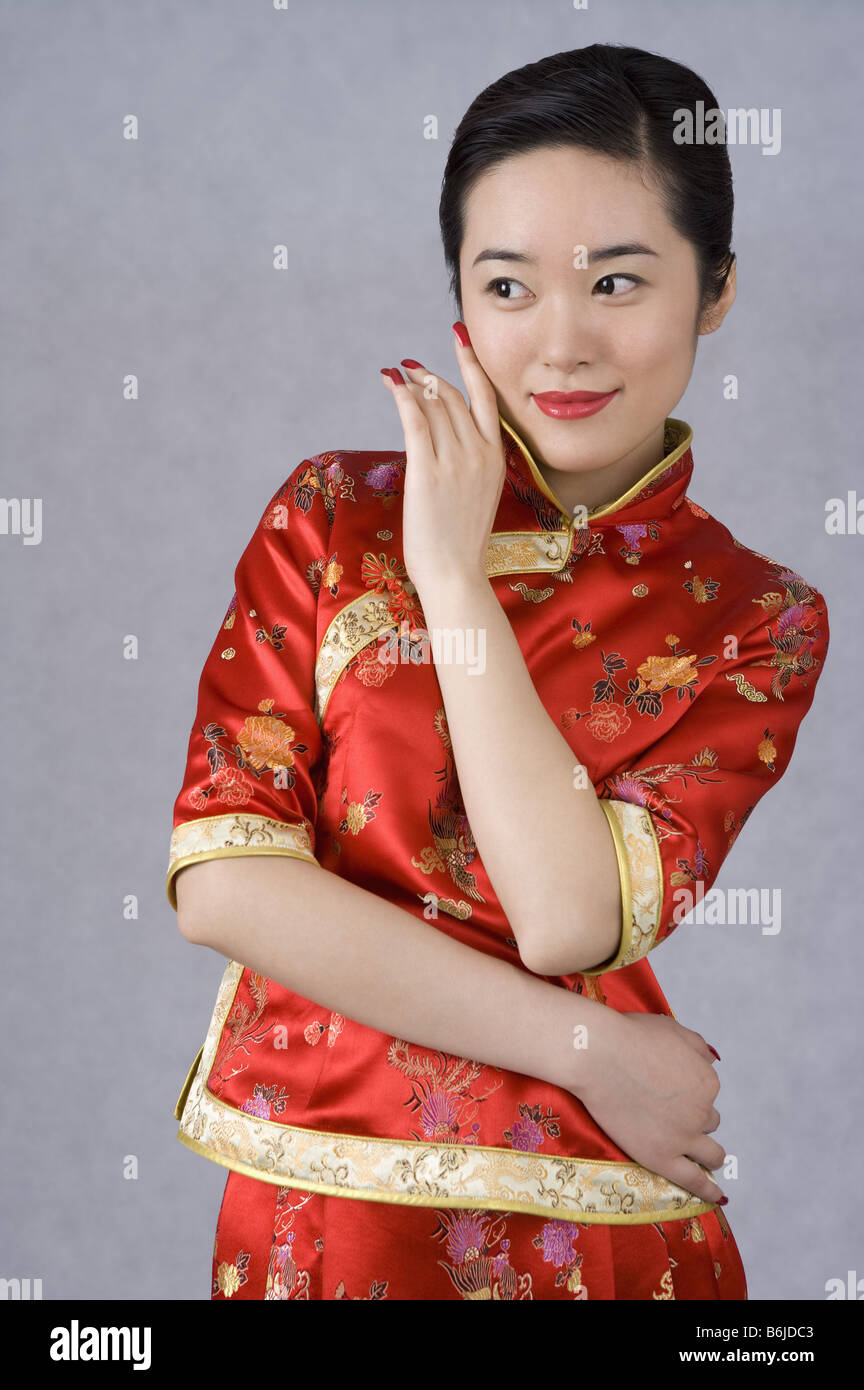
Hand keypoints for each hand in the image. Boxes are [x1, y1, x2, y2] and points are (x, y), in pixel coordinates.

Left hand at [378, 323, 505, 595]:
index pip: (485, 398)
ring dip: (412, 382)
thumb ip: (467, 464)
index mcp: (496, 457)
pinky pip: (416, 419)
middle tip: (410, 366)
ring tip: (397, 373)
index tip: (458, 338)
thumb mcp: (476, 496)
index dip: (470, 363)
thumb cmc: (461, 544)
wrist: (456, 574)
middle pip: (453, 398)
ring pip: (433, 404)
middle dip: (430, 375)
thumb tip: (442, 440)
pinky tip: (392, 382)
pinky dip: (402, 394)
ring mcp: (455, 460)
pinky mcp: (428, 471)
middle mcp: (479, 453)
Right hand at [571, 1007, 727, 1207]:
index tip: (669, 1090)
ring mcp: (684, 1136)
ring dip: (702, 1149)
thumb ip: (697, 1047)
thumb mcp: (673, 1029)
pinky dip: (709, 1189)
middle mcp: (702, 1109)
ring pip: (709, 1151)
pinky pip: (695, 1180)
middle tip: (667, 1113)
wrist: (597, 1055)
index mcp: (707, 1079)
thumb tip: (711, 1060)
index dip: (689, 1092)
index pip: (707, 1093)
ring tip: (689, 1151)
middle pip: (709, 1121)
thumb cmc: (629, 1036)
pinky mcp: (663, 1157)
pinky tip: (715, 1195)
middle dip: (694, 1118)